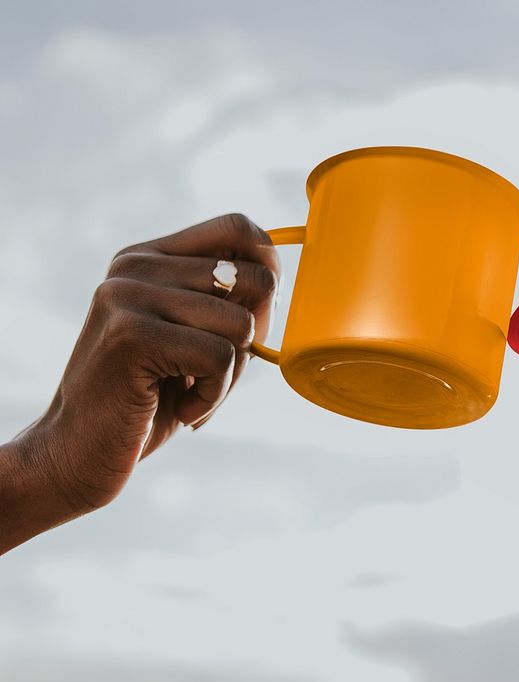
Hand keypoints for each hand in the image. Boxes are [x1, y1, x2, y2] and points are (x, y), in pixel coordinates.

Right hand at [26, 213, 279, 515]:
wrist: (78, 454)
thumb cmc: (149, 399)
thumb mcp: (191, 338)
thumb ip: (226, 303)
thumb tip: (277, 279)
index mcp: (149, 257)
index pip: (237, 227)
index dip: (268, 267)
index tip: (258, 313)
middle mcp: (135, 266)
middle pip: (254, 277)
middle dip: (257, 335)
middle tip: (218, 370)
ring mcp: (128, 296)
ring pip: (242, 324)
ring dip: (231, 375)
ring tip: (193, 393)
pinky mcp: (131, 335)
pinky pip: (220, 357)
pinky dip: (214, 396)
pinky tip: (181, 409)